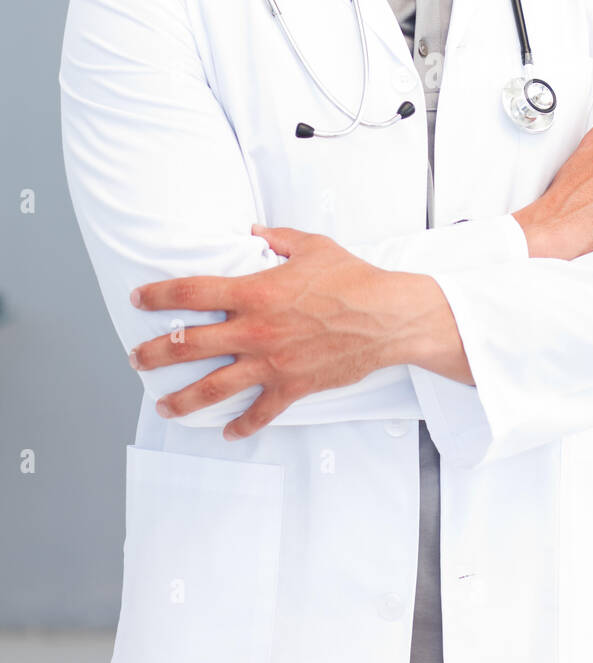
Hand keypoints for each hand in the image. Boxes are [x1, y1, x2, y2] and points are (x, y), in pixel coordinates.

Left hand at [127, 226, 430, 438]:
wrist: (387, 317)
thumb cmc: (353, 278)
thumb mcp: (312, 245)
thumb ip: (278, 237)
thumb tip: (256, 230)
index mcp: (254, 292)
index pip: (191, 293)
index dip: (159, 295)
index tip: (139, 299)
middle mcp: (255, 330)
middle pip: (188, 345)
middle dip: (155, 353)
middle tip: (137, 358)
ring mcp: (271, 363)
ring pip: (213, 387)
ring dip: (182, 399)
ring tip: (163, 406)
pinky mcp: (292, 386)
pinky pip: (260, 412)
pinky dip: (242, 425)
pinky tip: (227, 432)